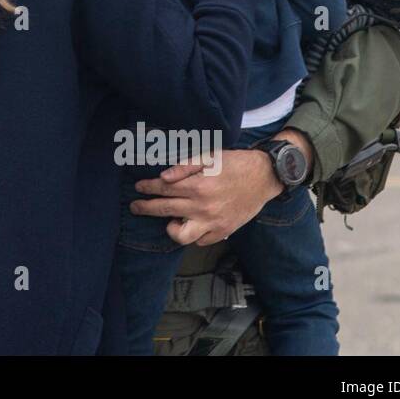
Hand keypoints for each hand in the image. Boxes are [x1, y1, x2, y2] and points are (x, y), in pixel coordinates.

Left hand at [128, 148, 281, 244]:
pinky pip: (200, 241)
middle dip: (145, 208)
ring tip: (167, 221)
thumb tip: (163, 177)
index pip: (163, 189)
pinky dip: (192, 235)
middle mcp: (203, 207)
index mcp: (198, 186)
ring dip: (169, 228)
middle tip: (135, 207)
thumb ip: (185, 167)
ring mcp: (213, 222)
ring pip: (181, 235)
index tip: (138, 188)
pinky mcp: (223, 231)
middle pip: (164, 210)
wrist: (264, 177)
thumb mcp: (209, 157)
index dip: (147, 188)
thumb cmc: (235, 163)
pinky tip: (189, 224)